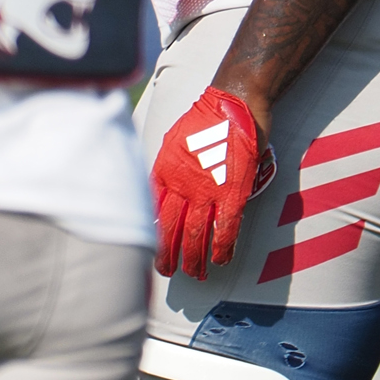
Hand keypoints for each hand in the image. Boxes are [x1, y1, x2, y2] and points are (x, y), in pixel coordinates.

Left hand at [152, 86, 275, 279]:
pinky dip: (223, 247)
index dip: (151, 233)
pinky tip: (222, 261)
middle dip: (167, 254)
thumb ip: (166, 169)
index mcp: (163, 172)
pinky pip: (226, 227)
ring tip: (195, 275)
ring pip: (196, 233)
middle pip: (169, 227)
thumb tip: (161, 189)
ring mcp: (207, 189)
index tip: (147, 248)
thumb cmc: (204, 121)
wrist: (232, 104)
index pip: (151, 210)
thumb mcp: (171, 144)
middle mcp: (181, 184)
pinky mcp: (232, 192)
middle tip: (166, 272)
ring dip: (195, 257)